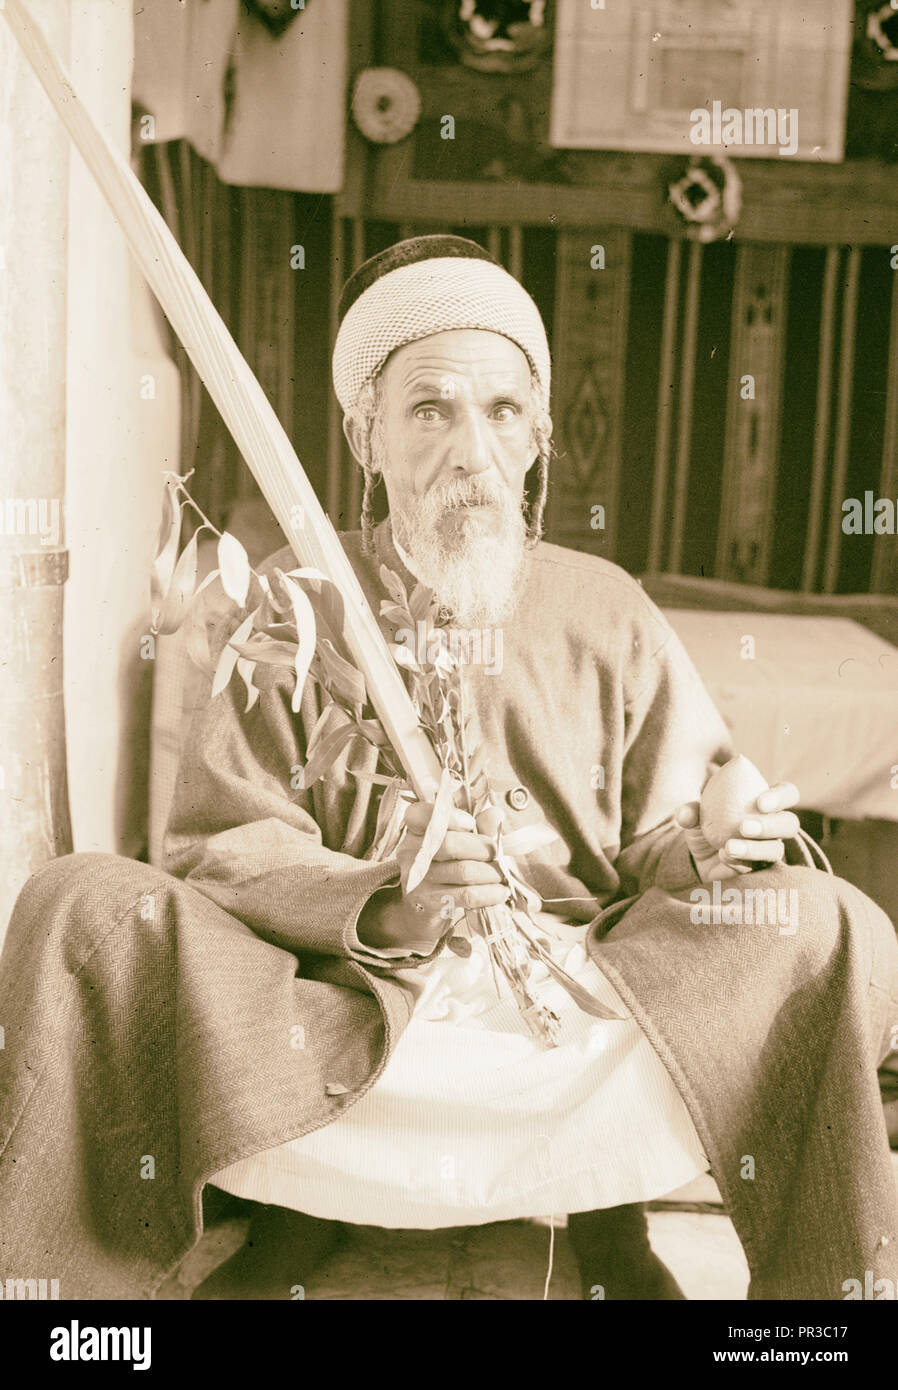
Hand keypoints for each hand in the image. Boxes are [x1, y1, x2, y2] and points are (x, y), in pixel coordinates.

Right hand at [356, 802, 509, 952]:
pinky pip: (466, 895)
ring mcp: (417, 879)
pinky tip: (500, 892)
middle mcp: (410, 852)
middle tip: (497, 855)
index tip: (471, 824)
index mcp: (415, 829)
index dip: (450, 817)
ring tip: (501, 875)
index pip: (420, 814)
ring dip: (491, 873)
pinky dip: (489, 893)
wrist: (423, 909)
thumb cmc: (446, 866)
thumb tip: (496, 815)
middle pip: (450, 845)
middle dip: (483, 849)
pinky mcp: (428, 902)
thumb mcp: (462, 841)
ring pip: (463, 871)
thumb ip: (479, 825)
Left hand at [676, 781, 800, 882]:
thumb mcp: (695, 817)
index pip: (787, 794)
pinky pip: (757, 868)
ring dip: (754, 848)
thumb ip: (691, 812)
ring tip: (728, 846)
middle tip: (744, 826)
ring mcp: (770, 851)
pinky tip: (723, 857)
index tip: (760, 802)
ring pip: (776, 850)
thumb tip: (684, 814)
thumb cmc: (704, 828)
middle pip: (790, 824)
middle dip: (770, 825)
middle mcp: (774, 827)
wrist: (699, 860)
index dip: (780, 796)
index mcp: (765, 805)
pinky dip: (739, 862)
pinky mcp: (761, 872)